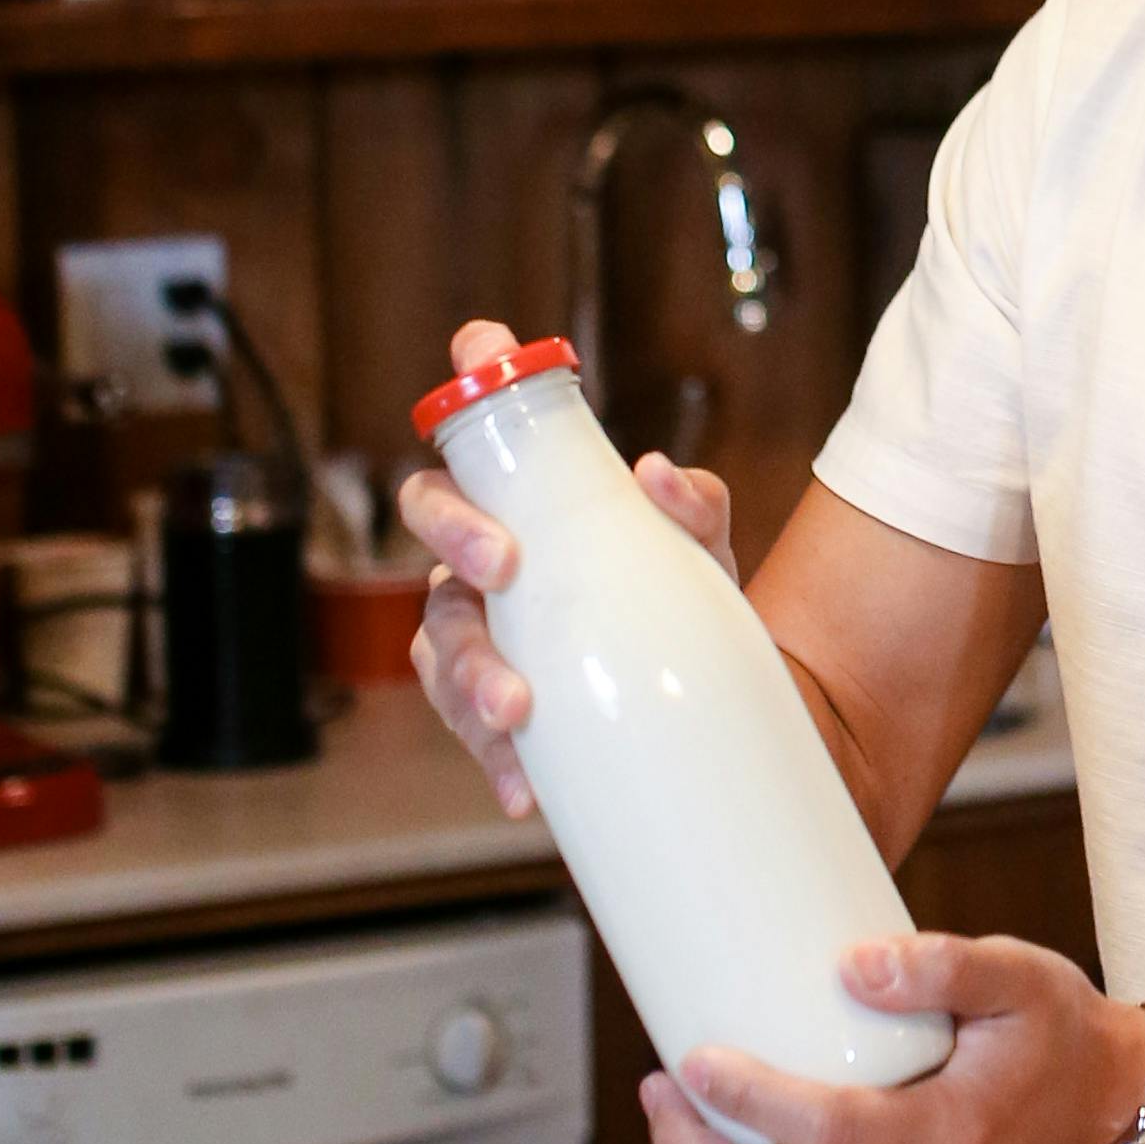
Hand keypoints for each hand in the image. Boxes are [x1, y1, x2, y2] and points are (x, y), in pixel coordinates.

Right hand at [394, 312, 738, 820]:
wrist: (712, 706)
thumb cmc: (683, 602)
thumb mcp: (703, 551)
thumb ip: (695, 504)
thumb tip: (658, 474)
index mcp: (522, 509)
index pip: (476, 444)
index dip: (466, 393)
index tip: (477, 355)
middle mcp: (482, 565)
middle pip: (431, 528)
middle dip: (455, 539)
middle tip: (504, 567)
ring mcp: (479, 639)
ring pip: (437, 642)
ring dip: (469, 672)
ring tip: (517, 710)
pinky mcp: (491, 716)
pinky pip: (469, 733)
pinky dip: (495, 760)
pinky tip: (525, 788)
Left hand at [646, 937, 1144, 1143]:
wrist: (1121, 1119)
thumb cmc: (1064, 1036)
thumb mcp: (1021, 977)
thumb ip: (941, 964)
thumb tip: (849, 964)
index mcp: (951, 1137)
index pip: (823, 1133)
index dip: (745, 1100)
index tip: (691, 1060)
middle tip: (660, 1091)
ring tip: (676, 1116)